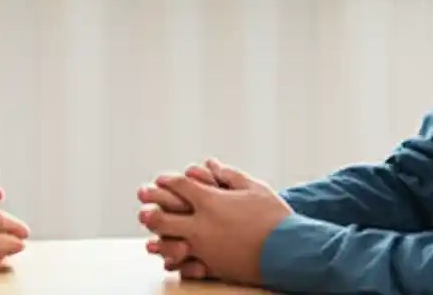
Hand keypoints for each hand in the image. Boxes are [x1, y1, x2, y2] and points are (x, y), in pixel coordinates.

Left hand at [139, 160, 291, 287]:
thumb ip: (228, 175)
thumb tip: (210, 165)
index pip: (179, 186)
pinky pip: (187, 266)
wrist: (289, 250)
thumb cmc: (274, 216)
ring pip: (170, 243)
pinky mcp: (213, 266)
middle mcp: (202, 225)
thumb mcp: (254, 188)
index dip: (166, 180)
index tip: (160, 179)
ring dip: (157, 239)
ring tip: (149, 238)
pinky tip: (169, 262)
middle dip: (150, 208)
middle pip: (164, 216)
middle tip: (142, 203)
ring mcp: (205, 248)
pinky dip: (176, 264)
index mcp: (211, 202)